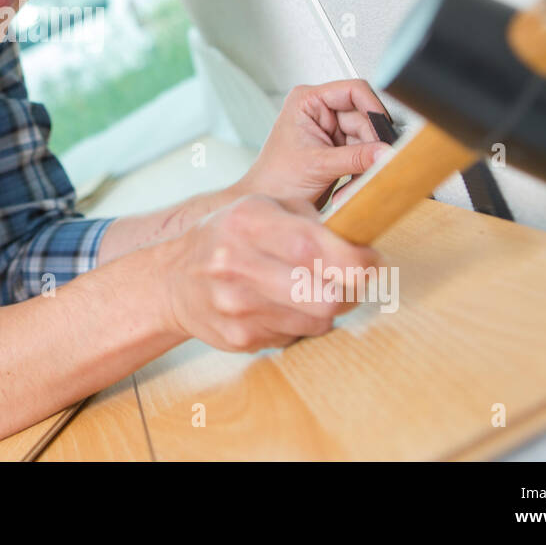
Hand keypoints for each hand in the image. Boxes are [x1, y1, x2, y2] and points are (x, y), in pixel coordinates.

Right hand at [157, 194, 385, 351]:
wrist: (174, 279)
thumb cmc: (228, 236)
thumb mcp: (261, 208)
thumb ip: (308, 220)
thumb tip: (360, 242)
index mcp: (248, 221)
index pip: (315, 248)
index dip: (356, 260)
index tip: (371, 260)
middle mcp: (237, 262)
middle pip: (326, 295)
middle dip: (349, 290)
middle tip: (349, 280)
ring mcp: (236, 304)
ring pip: (317, 320)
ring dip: (325, 307)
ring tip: (310, 290)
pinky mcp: (238, 337)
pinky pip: (295, 336)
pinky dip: (299, 323)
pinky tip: (281, 306)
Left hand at [236, 79, 393, 209]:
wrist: (269, 204)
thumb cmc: (275, 180)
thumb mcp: (319, 166)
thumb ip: (356, 157)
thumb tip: (386, 152)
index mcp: (308, 101)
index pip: (353, 91)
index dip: (373, 108)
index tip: (386, 131)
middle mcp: (321, 112)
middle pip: (365, 119)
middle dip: (369, 147)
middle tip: (374, 165)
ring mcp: (331, 131)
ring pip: (368, 141)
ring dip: (365, 165)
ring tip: (350, 184)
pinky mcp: (339, 150)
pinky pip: (365, 156)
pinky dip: (361, 173)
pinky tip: (347, 187)